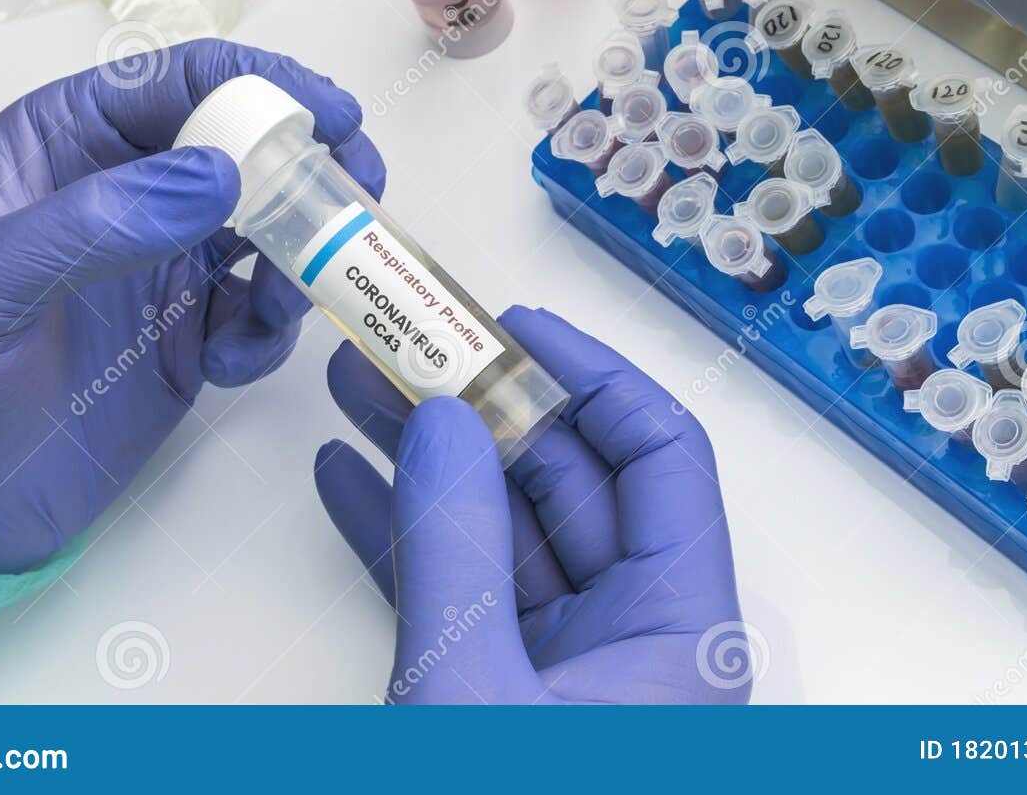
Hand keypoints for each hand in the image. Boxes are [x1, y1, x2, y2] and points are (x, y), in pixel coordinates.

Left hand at [0, 39, 382, 579]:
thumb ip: (91, 224)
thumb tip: (218, 177)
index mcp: (63, 147)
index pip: (176, 84)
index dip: (262, 86)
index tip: (330, 116)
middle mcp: (126, 192)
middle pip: (247, 145)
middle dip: (311, 164)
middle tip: (359, 193)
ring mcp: (164, 264)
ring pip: (272, 226)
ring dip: (301, 257)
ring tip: (277, 307)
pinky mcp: (191, 335)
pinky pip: (263, 310)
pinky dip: (270, 332)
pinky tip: (227, 365)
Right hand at [315, 307, 751, 703]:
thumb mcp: (471, 694)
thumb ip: (454, 553)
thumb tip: (441, 420)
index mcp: (680, 633)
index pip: (662, 457)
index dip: (591, 377)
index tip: (513, 326)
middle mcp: (636, 639)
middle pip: (571, 481)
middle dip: (480, 408)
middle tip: (405, 346)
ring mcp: (569, 670)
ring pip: (505, 531)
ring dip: (427, 462)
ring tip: (355, 386)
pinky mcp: (504, 699)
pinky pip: (461, 594)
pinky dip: (403, 541)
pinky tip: (346, 479)